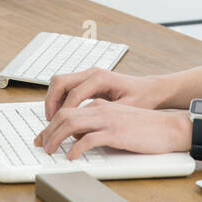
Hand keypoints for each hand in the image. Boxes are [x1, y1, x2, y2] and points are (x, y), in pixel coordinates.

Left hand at [33, 100, 189, 159]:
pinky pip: (89, 139)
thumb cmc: (147, 129)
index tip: (43, 136)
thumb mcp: (118, 123)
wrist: (170, 128)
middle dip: (48, 130)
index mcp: (101, 105)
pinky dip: (76, 148)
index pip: (69, 110)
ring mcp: (108, 119)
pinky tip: (72, 157)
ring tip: (50, 151)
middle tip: (40, 145)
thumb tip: (79, 139)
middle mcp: (101, 109)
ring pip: (72, 124)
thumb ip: (98, 127)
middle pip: (64, 115)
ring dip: (56, 138)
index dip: (52, 124)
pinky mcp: (116, 132)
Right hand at [43, 68, 170, 120]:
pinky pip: (67, 86)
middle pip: (60, 82)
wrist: (151, 89)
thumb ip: (106, 116)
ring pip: (60, 82)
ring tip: (53, 120)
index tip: (59, 129)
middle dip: (51, 102)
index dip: (64, 113)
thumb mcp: (127, 109)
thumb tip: (87, 129)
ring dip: (53, 100)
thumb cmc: (142, 98)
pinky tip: (62, 114)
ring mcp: (89, 74)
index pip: (73, 94)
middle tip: (50, 122)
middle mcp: (93, 73)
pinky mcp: (88, 80)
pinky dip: (60, 98)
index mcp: (101, 78)